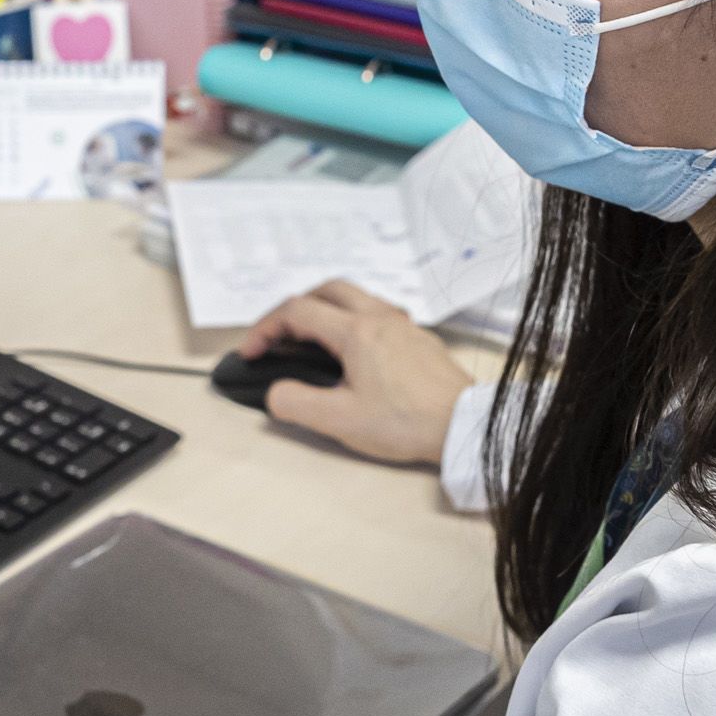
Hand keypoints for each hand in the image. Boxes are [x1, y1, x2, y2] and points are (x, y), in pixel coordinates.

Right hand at [238, 279, 476, 466]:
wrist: (463, 425)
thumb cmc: (407, 423)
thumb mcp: (339, 421)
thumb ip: (295, 404)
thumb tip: (276, 393)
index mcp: (356, 332)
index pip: (296, 311)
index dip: (264, 328)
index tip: (252, 351)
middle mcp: (380, 318)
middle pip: (326, 290)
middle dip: (294, 307)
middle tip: (279, 335)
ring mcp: (403, 325)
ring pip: (355, 297)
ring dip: (325, 310)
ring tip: (311, 341)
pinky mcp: (419, 339)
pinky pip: (378, 314)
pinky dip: (352, 321)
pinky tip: (353, 352)